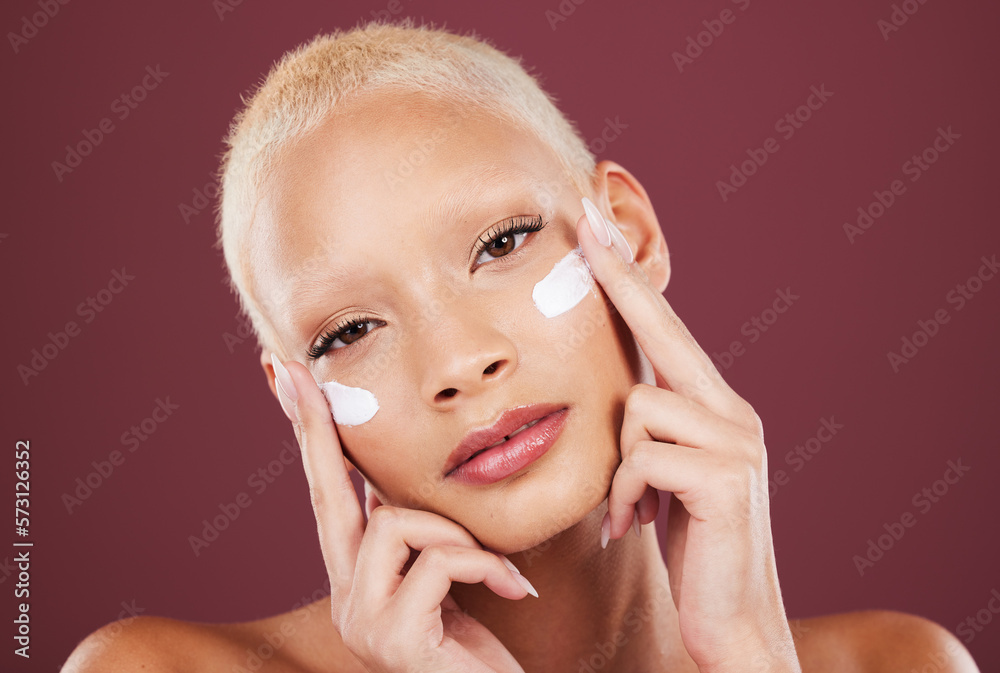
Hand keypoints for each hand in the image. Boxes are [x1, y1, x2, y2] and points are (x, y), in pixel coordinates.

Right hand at [270, 356, 534, 672]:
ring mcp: (363, 621)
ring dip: (456, 537)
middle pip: (325, 495)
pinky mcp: (394, 638)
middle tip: (295, 369)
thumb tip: (387, 484)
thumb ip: (415, 538)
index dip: (308, 435)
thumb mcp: (444, 581)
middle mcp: (347, 597)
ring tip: (494, 573)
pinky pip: (437, 562)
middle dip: (315, 428)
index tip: (286, 377)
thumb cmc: (476, 649)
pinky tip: (510, 590)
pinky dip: (482, 566)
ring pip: (396, 523)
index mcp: (358, 577)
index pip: (327, 494)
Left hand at [577, 199, 800, 671]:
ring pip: (638, 409)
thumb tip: (624, 399)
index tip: (601, 232)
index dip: (633, 282)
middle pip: (663, 337)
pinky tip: (637, 524)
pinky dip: (624, 496)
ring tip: (632, 509)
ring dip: (619, 468)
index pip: (667, 333)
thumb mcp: (662, 479)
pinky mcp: (726, 477)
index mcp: (715, 409)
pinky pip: (642, 458)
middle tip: (586, 221)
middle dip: (622, 282)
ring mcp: (736, 442)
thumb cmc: (689, 547)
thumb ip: (651, 432)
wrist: (731, 620)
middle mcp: (733, 413)